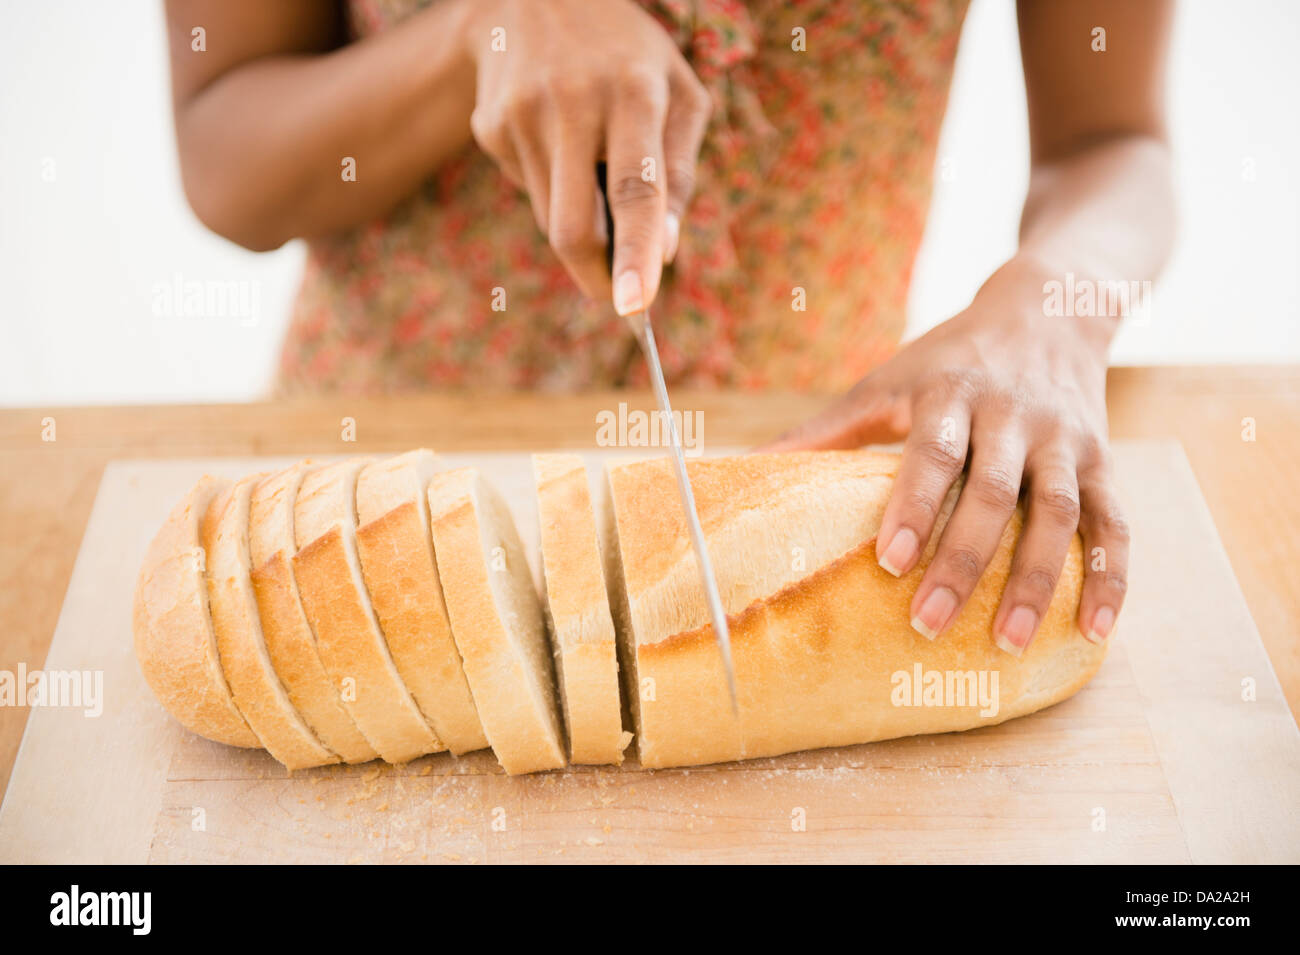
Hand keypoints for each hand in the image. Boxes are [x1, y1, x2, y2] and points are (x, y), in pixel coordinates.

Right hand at [462, 0, 710, 313]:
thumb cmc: (628, 56)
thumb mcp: (678, 94)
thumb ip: (679, 173)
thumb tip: (666, 252)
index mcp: (633, 90)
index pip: (634, 189)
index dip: (634, 253)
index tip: (635, 306)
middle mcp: (572, 101)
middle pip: (574, 226)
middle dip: (598, 277)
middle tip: (623, 298)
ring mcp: (522, 113)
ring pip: (552, 219)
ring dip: (583, 223)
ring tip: (593, 167)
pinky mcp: (490, 126)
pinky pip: (530, 191)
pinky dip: (554, 187)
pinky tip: (558, 138)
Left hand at [763, 261, 1128, 655]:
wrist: (1049, 308)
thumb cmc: (949, 358)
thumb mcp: (887, 381)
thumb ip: (826, 430)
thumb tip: (744, 467)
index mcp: (953, 393)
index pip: (934, 454)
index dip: (914, 507)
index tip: (890, 562)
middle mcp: (1014, 416)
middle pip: (993, 494)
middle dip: (964, 561)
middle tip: (930, 623)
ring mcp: (1065, 440)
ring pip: (1059, 515)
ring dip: (1037, 580)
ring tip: (1008, 643)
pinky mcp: (1103, 461)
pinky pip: (1116, 524)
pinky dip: (1111, 577)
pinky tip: (1093, 630)